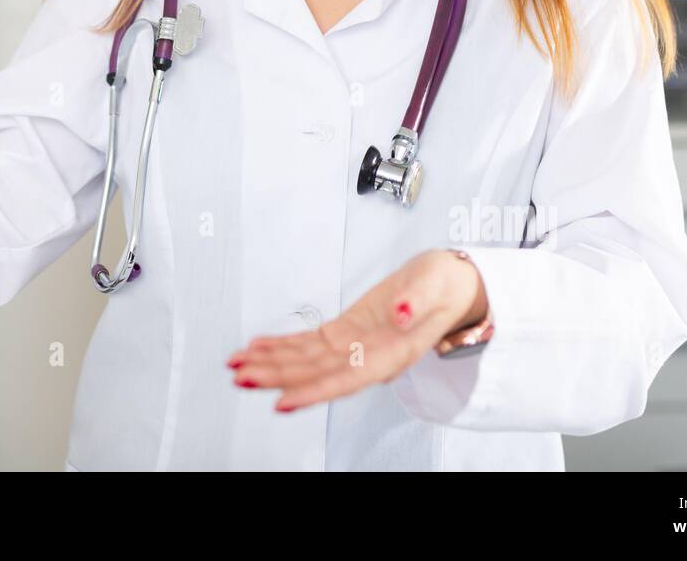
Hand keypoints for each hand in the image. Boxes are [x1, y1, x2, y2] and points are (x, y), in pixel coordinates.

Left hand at [227, 249, 488, 412]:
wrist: (448, 284)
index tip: (282, 402)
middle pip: (315, 373)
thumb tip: (399, 315)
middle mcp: (367, 357)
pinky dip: (280, 346)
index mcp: (391, 354)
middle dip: (276, 377)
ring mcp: (353, 348)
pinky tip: (257, 347)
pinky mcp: (344, 334)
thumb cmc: (445, 285)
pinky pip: (308, 345)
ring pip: (305, 362)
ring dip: (270, 364)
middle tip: (241, 377)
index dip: (313, 392)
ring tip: (237, 365)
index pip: (346, 379)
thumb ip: (417, 301)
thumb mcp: (436, 283)